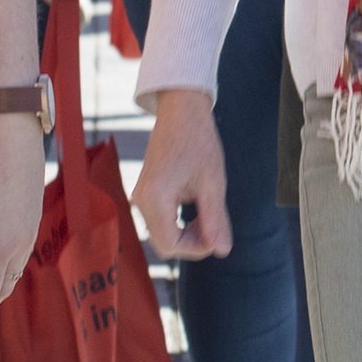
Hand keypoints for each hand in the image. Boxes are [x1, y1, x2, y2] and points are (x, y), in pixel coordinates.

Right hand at [132, 91, 231, 258]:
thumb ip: (215, 219)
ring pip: (162, 234)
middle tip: (214, 225)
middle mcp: (140, 200)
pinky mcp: (145, 191)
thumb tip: (222, 251)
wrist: (181, 110)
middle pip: (164, 244)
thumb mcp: (213, 182)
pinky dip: (179, 223)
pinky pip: (160, 220)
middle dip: (192, 243)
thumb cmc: (198, 140)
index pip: (171, 246)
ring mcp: (140, 196)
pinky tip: (196, 206)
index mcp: (154, 198)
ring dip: (186, 233)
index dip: (197, 249)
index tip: (216, 235)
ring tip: (207, 213)